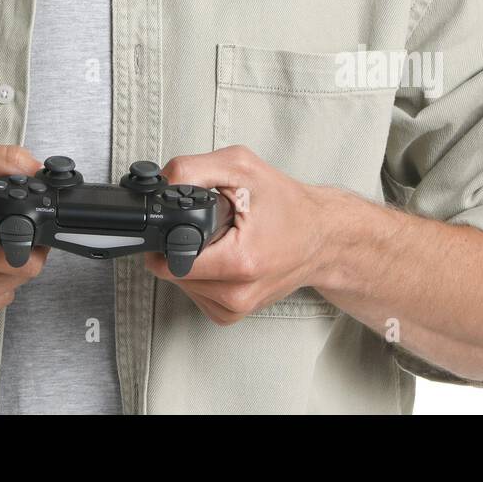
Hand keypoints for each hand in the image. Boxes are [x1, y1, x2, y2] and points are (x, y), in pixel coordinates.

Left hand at [144, 144, 334, 323]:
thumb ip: (192, 170)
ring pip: (181, 284)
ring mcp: (236, 308)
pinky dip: (199, 274)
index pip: (170, 261)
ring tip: (216, 238)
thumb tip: (160, 183)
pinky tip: (218, 255)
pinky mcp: (234, 313)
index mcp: (240, 262)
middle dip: (177, 244)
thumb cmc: (287, 204)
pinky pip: (196, 294)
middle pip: (172, 272)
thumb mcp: (240, 167)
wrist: (322, 236)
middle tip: (204, 223)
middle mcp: (238, 293)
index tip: (171, 221)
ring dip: (188, 259)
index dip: (163, 236)